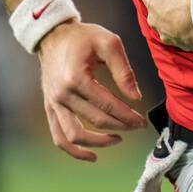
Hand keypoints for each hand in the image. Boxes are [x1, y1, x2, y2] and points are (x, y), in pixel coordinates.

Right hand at [36, 19, 146, 161]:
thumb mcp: (109, 42)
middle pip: (96, 121)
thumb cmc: (83, 37)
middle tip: (138, 126)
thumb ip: (124, 70)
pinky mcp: (50, 108)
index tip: (142, 122)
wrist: (53, 35)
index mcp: (76, 78)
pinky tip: (92, 155)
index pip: (108, 106)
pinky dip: (74, 151)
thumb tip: (136, 97)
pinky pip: (59, 137)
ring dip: (99, 143)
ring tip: (118, 139)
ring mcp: (53, 103)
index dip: (128, 116)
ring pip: (75, 136)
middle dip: (121, 127)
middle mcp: (62, 94)